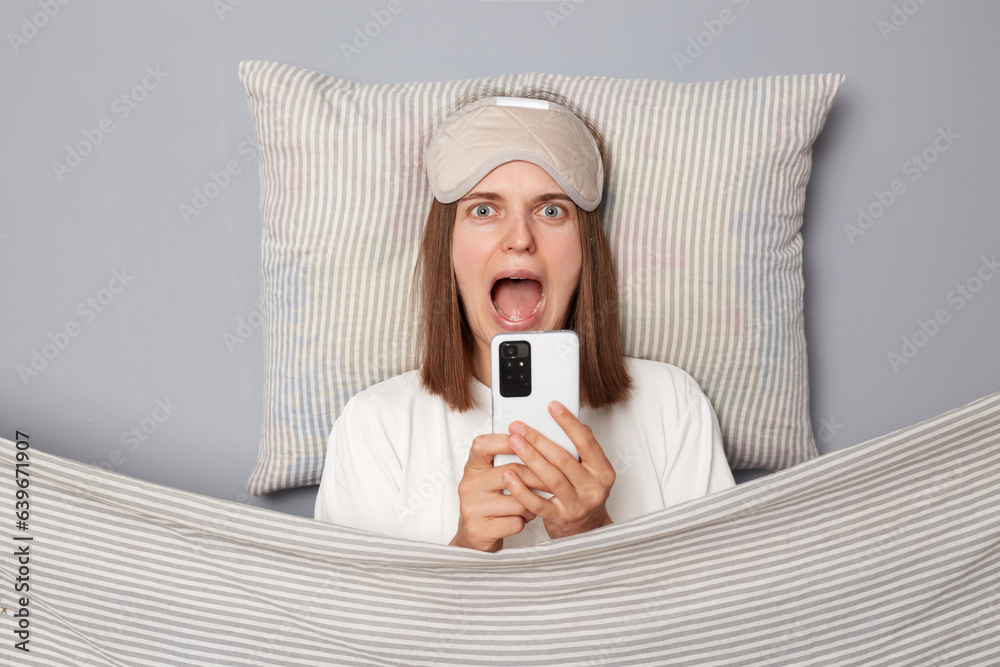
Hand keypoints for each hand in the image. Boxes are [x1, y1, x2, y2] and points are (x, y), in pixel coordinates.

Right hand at [449, 434, 549, 551]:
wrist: (475, 536)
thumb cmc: (490, 503)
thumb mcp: (492, 478)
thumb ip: (507, 462)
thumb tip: (539, 445)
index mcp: (472, 467)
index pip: (484, 444)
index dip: (506, 440)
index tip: (526, 440)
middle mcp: (469, 485)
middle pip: (513, 471)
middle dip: (539, 478)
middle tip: (554, 482)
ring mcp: (471, 508)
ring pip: (518, 501)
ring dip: (532, 506)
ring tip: (531, 507)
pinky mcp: (479, 529)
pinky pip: (515, 522)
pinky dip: (524, 522)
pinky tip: (520, 520)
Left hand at [501, 401, 614, 539]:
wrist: (586, 532)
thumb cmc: (583, 494)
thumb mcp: (590, 471)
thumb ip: (580, 449)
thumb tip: (565, 418)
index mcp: (603, 472)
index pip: (586, 442)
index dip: (569, 423)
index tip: (552, 406)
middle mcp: (593, 489)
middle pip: (564, 459)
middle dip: (539, 440)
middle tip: (519, 426)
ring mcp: (577, 505)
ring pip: (551, 478)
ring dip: (530, 458)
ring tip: (513, 442)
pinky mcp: (560, 520)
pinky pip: (538, 503)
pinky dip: (521, 489)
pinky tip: (508, 475)